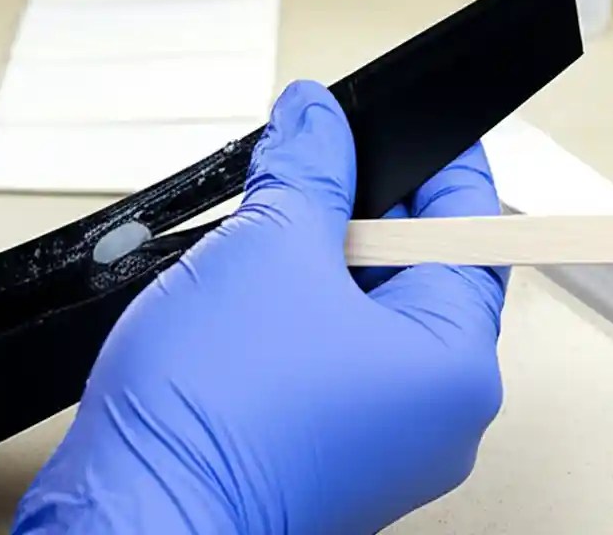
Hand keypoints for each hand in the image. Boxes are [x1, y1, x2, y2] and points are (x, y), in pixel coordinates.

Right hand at [12, 81, 509, 533]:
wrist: (138, 514)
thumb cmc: (214, 413)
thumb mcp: (266, 248)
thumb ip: (306, 169)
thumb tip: (316, 116)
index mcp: (454, 365)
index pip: (474, 234)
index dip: (438, 168)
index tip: (403, 126)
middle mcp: (432, 416)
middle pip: (417, 276)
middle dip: (360, 216)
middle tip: (309, 174)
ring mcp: (376, 443)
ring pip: (364, 319)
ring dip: (318, 268)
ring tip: (263, 240)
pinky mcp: (322, 456)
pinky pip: (326, 363)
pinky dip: (295, 320)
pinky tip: (244, 301)